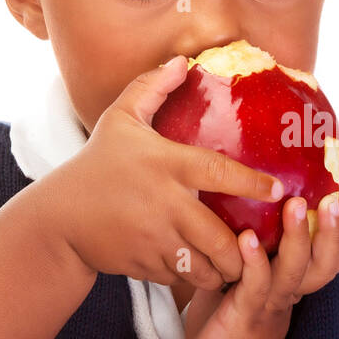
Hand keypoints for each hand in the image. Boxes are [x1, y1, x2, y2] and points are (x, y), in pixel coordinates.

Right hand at [30, 56, 284, 289]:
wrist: (58, 219)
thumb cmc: (95, 163)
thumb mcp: (119, 119)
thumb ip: (151, 87)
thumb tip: (183, 60)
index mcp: (166, 164)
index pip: (219, 172)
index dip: (253, 183)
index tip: (280, 190)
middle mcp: (164, 205)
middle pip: (220, 238)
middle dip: (245, 251)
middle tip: (259, 246)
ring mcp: (154, 239)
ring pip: (204, 267)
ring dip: (225, 269)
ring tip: (238, 265)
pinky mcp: (144, 266)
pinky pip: (182, 278)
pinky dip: (197, 278)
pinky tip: (207, 272)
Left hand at [184, 193, 338, 338]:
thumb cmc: (228, 319)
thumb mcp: (245, 277)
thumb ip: (253, 246)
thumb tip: (246, 201)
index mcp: (294, 284)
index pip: (330, 258)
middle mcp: (288, 293)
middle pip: (323, 264)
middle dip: (333, 232)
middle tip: (333, 200)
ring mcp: (268, 304)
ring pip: (294, 271)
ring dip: (298, 238)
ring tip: (295, 205)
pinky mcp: (244, 314)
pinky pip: (255, 286)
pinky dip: (254, 262)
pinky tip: (248, 239)